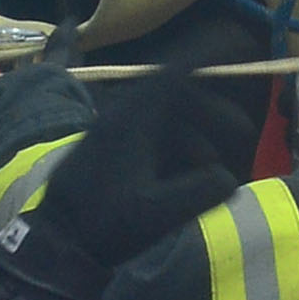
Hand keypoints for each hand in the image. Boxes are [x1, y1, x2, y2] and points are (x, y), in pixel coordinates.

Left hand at [9, 55, 256, 289]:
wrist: (56, 243)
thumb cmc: (104, 224)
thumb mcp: (156, 213)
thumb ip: (200, 193)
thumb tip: (230, 179)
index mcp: (132, 120)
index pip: (173, 77)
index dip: (204, 64)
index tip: (232, 56)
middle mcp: (121, 118)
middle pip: (175, 99)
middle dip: (212, 113)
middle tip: (242, 133)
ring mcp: (112, 135)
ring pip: (163, 121)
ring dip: (195, 136)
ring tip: (214, 166)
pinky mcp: (107, 153)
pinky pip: (149, 137)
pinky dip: (175, 149)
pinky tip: (186, 176)